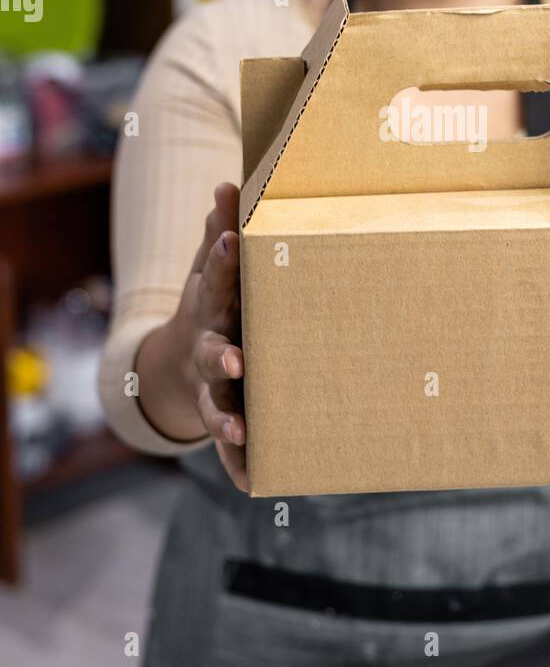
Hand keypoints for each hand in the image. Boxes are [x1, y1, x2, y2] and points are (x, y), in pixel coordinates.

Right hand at [172, 181, 246, 488]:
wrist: (179, 361)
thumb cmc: (212, 303)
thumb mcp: (212, 267)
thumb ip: (223, 229)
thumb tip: (230, 181)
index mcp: (213, 306)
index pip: (216, 278)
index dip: (221, 258)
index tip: (232, 239)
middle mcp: (210, 348)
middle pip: (214, 354)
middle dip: (223, 358)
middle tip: (235, 361)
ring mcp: (213, 388)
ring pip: (219, 407)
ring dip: (227, 421)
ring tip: (240, 433)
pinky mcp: (226, 418)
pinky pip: (233, 449)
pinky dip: (241, 467)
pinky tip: (252, 484)